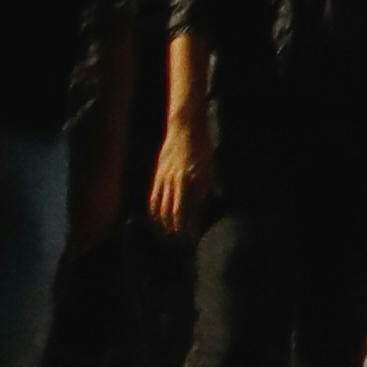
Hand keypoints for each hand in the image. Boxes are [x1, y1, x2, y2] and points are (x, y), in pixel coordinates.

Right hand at [151, 110, 209, 240]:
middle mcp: (176, 182)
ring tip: (169, 234)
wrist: (185, 126)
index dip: (189, 227)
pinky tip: (158, 218)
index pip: (187, 212)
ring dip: (165, 224)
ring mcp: (165, 178)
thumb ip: (209, 184)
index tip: (192, 239)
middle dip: (176, 230)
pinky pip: (154, 198)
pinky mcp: (158, 175)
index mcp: (190, 179)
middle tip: (180, 241)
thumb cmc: (202, 144)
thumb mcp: (210, 164)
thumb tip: (212, 199)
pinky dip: (155, 211)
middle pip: (173, 214)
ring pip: (161, 209)